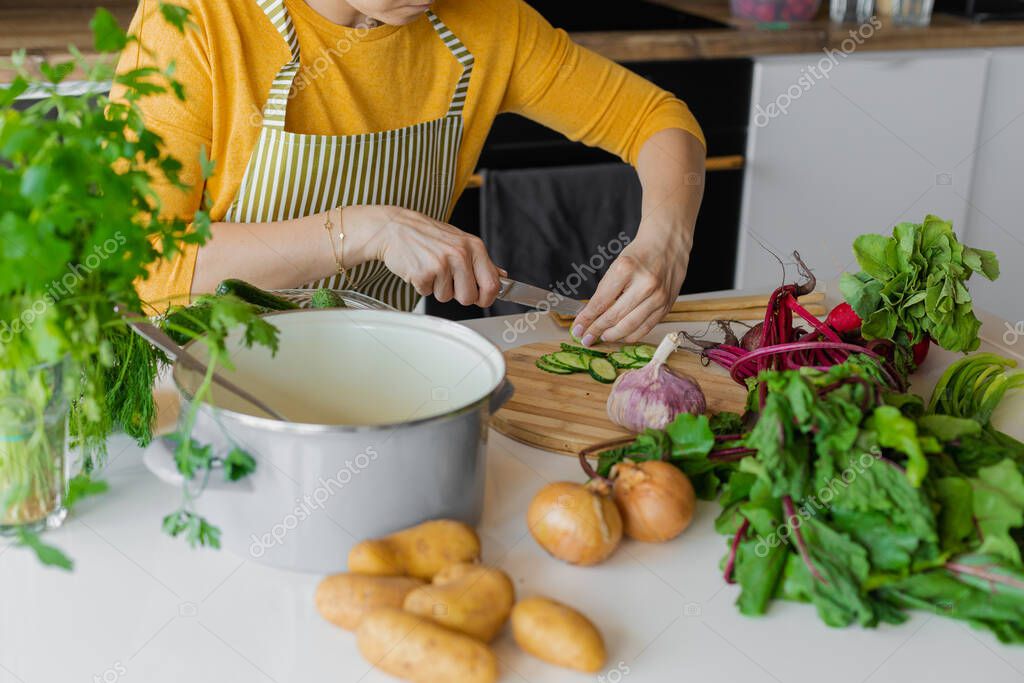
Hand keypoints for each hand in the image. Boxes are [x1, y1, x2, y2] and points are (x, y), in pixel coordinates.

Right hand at [349, 206, 501, 306]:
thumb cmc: (428, 235)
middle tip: (448, 280)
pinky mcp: (423, 274)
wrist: (395, 228)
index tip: (480, 298)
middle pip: (469, 297)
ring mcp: (441, 264)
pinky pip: (428, 294)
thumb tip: (502, 276)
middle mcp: (460, 254)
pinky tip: (419, 268)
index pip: (492, 284)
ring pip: (447, 297)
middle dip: (458, 295)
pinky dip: (422, 286)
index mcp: (474, 247)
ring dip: (438, 288)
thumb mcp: (460, 241)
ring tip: (431, 269)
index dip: (486, 297)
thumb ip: (482, 261)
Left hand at [571, 236, 688, 344]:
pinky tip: (620, 336)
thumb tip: (589, 316)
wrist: (667, 246)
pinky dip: (630, 336)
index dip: (586, 319)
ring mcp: (657, 297)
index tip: (577, 329)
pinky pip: (645, 329)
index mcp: (626, 269)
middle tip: (586, 338)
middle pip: (614, 317)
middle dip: (596, 330)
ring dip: (612, 336)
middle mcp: (644, 284)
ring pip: (629, 327)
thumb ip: (605, 292)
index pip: (600, 302)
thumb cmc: (639, 255)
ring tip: (601, 337)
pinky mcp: (666, 307)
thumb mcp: (616, 266)